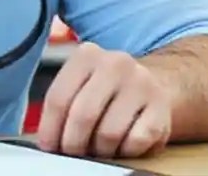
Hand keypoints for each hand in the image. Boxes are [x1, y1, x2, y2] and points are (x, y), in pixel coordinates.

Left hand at [36, 42, 172, 158]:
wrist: (151, 86)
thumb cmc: (105, 92)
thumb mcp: (80, 84)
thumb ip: (62, 104)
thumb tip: (46, 140)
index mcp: (87, 55)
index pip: (58, 98)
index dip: (50, 130)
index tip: (49, 146)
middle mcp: (115, 63)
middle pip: (83, 116)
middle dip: (73, 143)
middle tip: (73, 153)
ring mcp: (141, 83)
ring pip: (109, 133)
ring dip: (100, 149)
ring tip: (99, 145)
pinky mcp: (161, 106)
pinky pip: (135, 141)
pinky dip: (125, 150)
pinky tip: (123, 142)